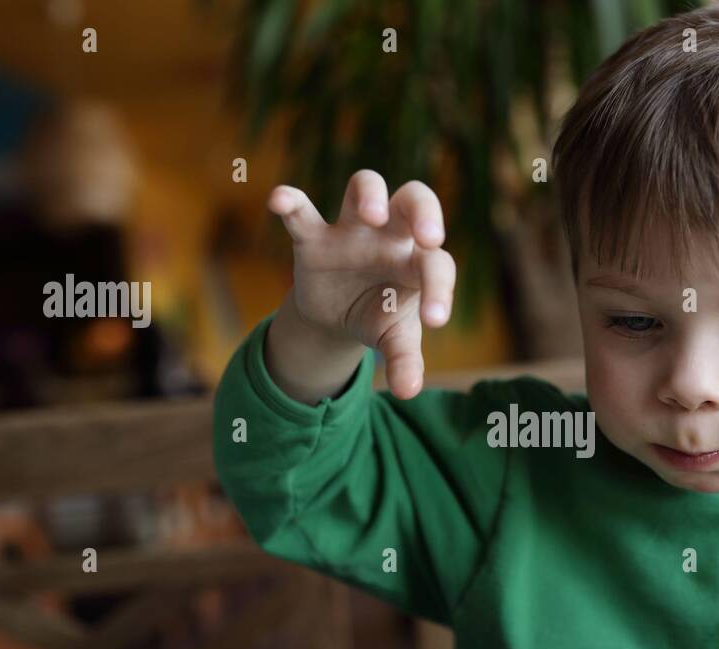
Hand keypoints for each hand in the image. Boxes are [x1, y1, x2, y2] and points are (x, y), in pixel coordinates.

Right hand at [267, 171, 455, 398]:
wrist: (339, 313)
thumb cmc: (379, 316)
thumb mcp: (393, 341)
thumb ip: (404, 361)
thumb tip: (408, 392)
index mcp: (417, 261)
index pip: (436, 264)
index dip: (439, 289)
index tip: (434, 320)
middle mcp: (390, 236)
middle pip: (414, 198)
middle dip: (424, 210)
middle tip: (429, 236)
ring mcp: (351, 230)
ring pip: (364, 185)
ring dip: (369, 194)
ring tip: (371, 215)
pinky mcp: (313, 236)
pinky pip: (302, 211)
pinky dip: (290, 202)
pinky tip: (279, 202)